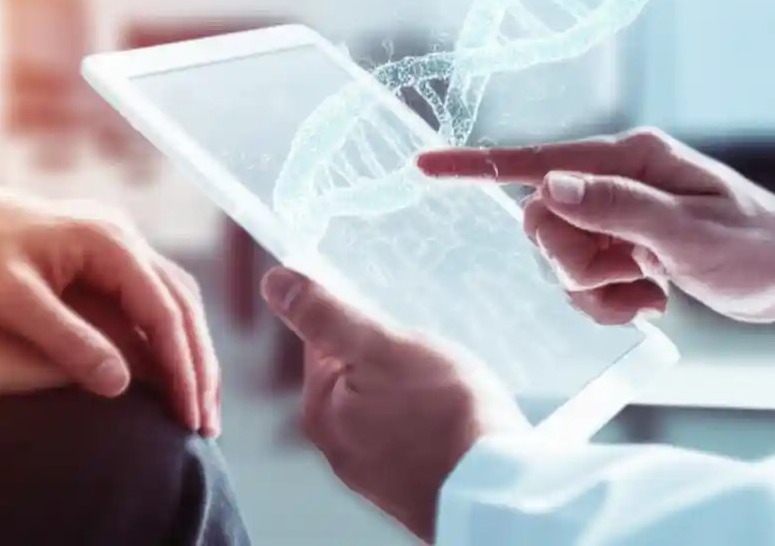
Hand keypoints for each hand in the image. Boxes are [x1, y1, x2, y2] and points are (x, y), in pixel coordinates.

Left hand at [0, 187, 218, 434]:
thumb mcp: (12, 301)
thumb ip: (67, 340)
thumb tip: (124, 385)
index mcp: (108, 240)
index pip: (164, 311)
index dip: (182, 367)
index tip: (189, 416)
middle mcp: (123, 236)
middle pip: (183, 305)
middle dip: (199, 366)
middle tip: (206, 424)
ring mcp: (115, 243)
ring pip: (173, 300)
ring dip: (189, 351)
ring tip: (196, 405)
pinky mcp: (101, 256)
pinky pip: (148, 298)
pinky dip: (165, 337)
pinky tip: (164, 373)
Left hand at [261, 267, 530, 542]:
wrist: (498, 490)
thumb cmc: (445, 417)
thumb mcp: (381, 347)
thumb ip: (326, 316)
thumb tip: (276, 285)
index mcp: (320, 410)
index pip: (320, 342)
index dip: (356, 320)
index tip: (387, 319)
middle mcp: (339, 446)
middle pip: (354, 375)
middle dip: (385, 356)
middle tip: (424, 355)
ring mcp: (375, 471)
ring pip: (384, 405)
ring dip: (408, 388)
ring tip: (442, 384)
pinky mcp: (410, 483)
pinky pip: (411, 434)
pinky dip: (426, 418)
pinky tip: (451, 415)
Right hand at [418, 128, 774, 324]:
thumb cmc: (755, 243)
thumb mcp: (690, 231)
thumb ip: (618, 207)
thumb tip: (551, 184)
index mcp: (627, 159)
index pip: (536, 160)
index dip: (477, 166)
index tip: (424, 165)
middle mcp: (612, 181)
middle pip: (542, 223)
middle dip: (575, 262)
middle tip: (630, 273)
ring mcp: (613, 216)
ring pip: (558, 258)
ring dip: (596, 288)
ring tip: (649, 291)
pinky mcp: (619, 247)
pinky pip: (580, 282)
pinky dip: (607, 301)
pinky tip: (649, 299)